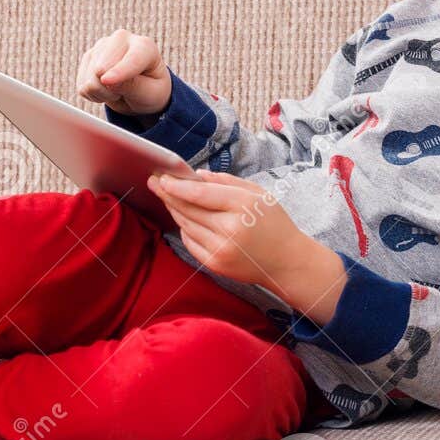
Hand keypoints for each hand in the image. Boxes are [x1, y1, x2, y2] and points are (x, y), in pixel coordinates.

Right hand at [77, 28, 171, 115]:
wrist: (142, 89)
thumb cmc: (151, 90)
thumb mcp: (151, 94)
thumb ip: (133, 87)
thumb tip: (106, 81)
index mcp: (145, 46)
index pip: (131, 58)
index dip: (119, 71)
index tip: (106, 81)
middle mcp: (121, 39)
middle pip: (102, 67)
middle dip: (109, 90)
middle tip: (124, 93)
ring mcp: (102, 46)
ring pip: (90, 79)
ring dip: (102, 93)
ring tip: (117, 91)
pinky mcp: (88, 57)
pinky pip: (82, 86)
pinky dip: (93, 94)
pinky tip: (105, 89)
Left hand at [147, 169, 323, 296]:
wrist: (286, 262)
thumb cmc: (274, 223)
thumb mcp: (258, 193)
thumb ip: (227, 181)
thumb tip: (197, 176)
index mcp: (242, 206)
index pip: (200, 194)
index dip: (177, 186)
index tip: (162, 177)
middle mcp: (229, 229)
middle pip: (188, 209)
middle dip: (167, 194)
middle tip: (154, 182)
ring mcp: (220, 249)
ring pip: (186, 225)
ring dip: (174, 210)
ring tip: (167, 197)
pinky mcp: (214, 264)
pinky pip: (190, 242)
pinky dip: (185, 228)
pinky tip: (184, 218)